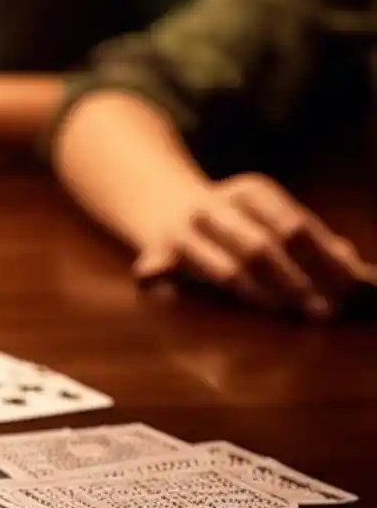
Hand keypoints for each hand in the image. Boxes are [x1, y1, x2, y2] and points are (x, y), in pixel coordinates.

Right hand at [134, 174, 370, 318]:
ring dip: (262, 297)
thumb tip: (354, 268)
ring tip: (288, 315)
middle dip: (297, 283)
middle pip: (262, 249)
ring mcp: (182, 232)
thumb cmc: (235, 223)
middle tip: (325, 312)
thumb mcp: (270, 218)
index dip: (323, 260)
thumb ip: (310, 241)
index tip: (349, 288)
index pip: (294, 227)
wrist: (165, 206)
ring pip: (226, 271)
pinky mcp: (154, 256)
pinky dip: (176, 287)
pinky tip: (191, 306)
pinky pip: (166, 276)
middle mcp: (213, 207)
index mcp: (251, 192)